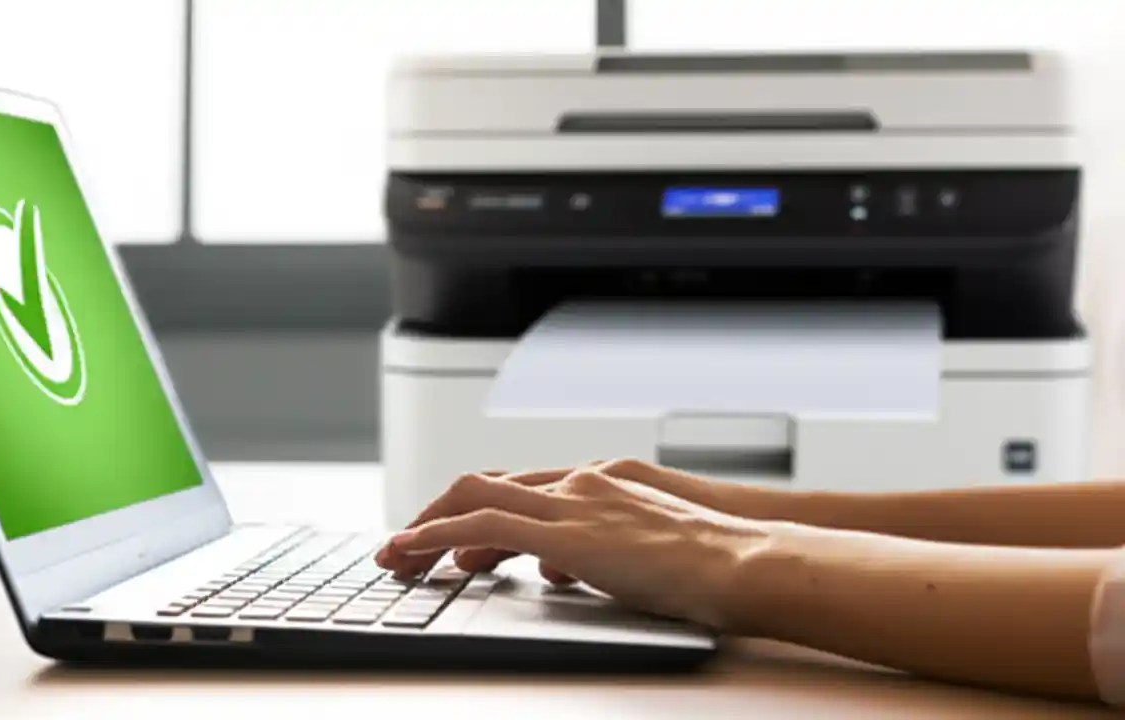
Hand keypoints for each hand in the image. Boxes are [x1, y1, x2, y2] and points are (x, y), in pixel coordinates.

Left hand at [373, 465, 776, 629]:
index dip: (469, 508)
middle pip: (486, 485)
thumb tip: (552, 568)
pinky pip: (483, 523)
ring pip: (474, 497)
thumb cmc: (707, 563)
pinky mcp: (570, 531)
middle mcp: (578, 480)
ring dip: (425, 526)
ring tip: (395, 557)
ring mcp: (573, 501)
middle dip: (435, 513)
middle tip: (403, 545)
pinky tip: (412, 551)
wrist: (745, 560)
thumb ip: (590, 548)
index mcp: (596, 480)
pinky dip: (436, 534)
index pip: (514, 487)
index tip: (440, 534)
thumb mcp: (638, 549)